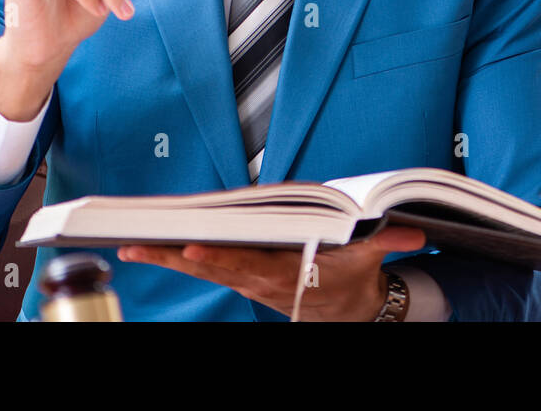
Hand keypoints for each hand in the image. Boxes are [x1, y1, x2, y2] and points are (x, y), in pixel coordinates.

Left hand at [117, 227, 426, 320]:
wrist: (346, 310)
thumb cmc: (351, 279)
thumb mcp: (369, 261)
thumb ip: (386, 242)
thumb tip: (411, 230)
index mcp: (285, 273)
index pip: (247, 264)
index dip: (219, 258)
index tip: (193, 249)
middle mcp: (258, 278)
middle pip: (211, 265)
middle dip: (174, 255)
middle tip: (137, 244)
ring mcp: (246, 278)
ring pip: (201, 267)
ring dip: (165, 255)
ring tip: (129, 243)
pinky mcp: (241, 274)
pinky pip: (204, 265)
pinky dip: (176, 255)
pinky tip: (150, 245)